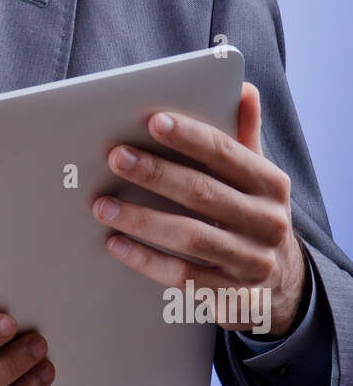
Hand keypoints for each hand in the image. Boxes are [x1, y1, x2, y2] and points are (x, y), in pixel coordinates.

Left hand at [90, 81, 307, 337]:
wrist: (282, 285)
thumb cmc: (250, 215)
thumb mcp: (255, 177)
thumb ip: (243, 135)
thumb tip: (244, 88)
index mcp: (270, 184)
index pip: (226, 154)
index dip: (190, 137)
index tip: (153, 120)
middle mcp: (268, 222)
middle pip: (204, 193)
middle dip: (156, 174)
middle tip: (115, 157)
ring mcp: (253, 262)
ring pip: (192, 237)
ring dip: (143, 220)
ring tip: (103, 205)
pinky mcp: (232, 297)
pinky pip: (184, 277)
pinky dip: (146, 260)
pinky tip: (116, 244)